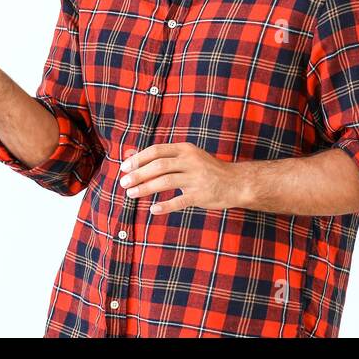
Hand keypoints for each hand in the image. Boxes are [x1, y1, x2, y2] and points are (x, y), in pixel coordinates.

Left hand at [117, 141, 245, 214]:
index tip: (124, 168)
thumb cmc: (206, 169)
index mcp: (185, 149)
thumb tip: (130, 155)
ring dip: (145, 188)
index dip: (138, 159)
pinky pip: (179, 201)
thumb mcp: (186, 157)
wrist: (235, 182)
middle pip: (158, 166)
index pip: (156, 151)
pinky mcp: (201, 195)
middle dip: (138, 174)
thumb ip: (161, 156)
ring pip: (165, 181)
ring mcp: (196, 178)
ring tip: (131, 194)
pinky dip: (165, 206)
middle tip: (123, 183)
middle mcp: (190, 161)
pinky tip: (153, 209)